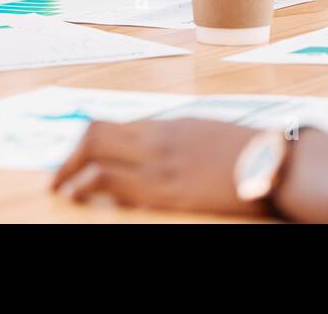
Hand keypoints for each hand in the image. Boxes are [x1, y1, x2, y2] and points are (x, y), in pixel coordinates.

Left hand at [53, 119, 260, 214]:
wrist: (271, 162)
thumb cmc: (242, 150)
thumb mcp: (200, 132)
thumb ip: (169, 136)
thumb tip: (143, 143)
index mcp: (164, 125)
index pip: (108, 126)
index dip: (82, 144)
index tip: (71, 161)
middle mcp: (156, 140)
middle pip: (94, 136)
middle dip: (69, 158)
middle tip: (57, 179)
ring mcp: (161, 165)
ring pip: (100, 160)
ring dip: (74, 176)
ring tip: (63, 193)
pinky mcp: (170, 191)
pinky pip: (121, 186)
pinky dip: (97, 191)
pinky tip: (89, 201)